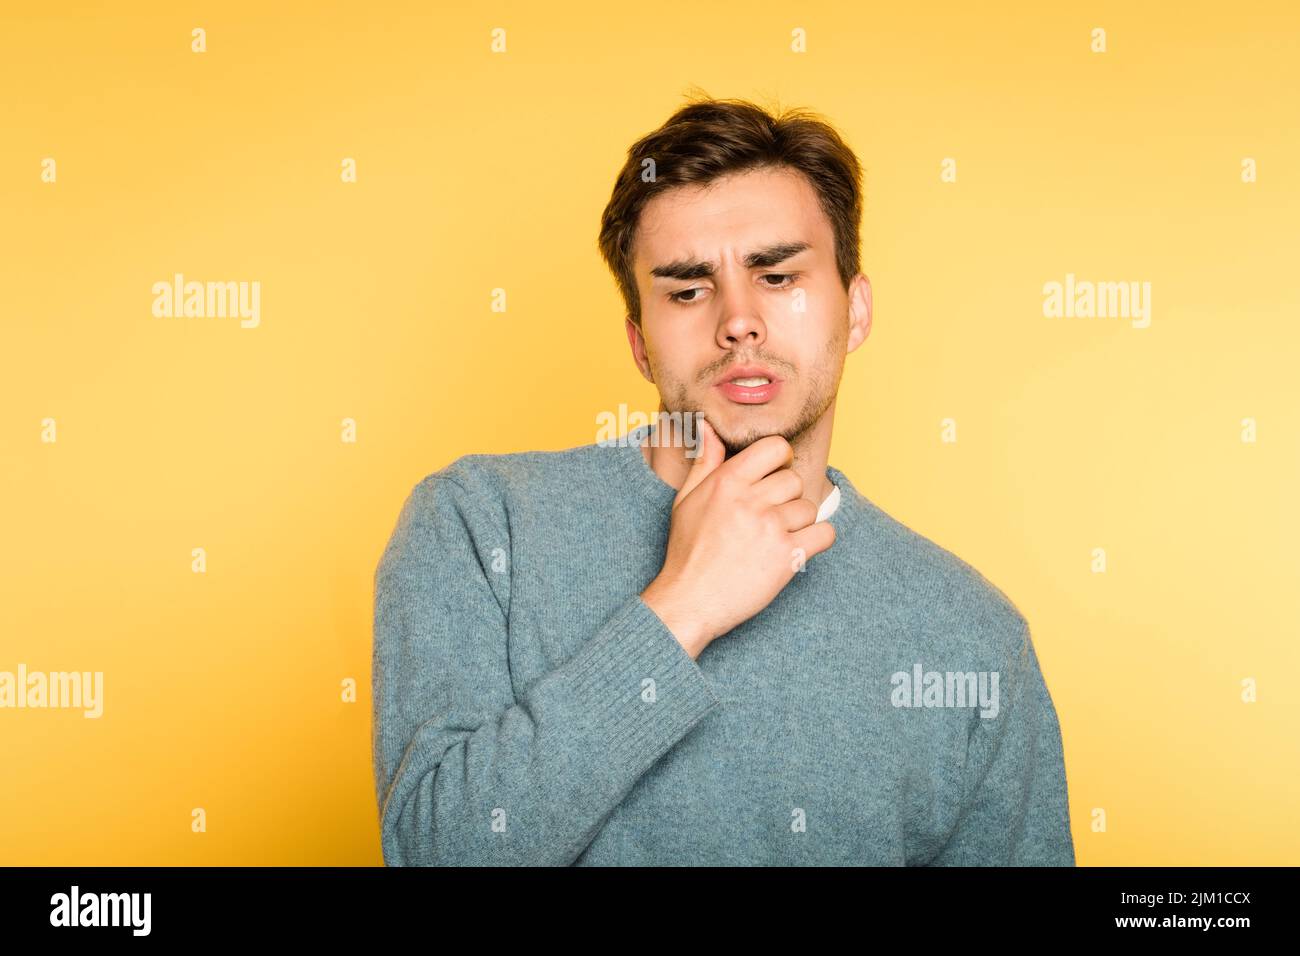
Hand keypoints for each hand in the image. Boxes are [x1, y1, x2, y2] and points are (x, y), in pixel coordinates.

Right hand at [641, 419, 835, 658]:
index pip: (775, 448)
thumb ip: (705, 462)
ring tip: (774, 538)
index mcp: (727, 482)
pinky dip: (818, 540)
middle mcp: (750, 501)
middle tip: (769, 517)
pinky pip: (825, 534)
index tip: (773, 475)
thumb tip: (709, 427)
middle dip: (786, 497)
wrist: (690, 600)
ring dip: (797, 523)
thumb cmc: (687, 551)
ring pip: (809, 507)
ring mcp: (771, 528)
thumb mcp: (686, 500)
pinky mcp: (787, 557)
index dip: (780, 460)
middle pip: (794, 480)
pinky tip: (798, 548)